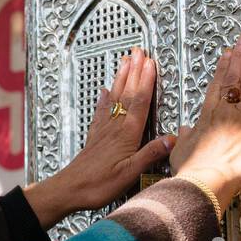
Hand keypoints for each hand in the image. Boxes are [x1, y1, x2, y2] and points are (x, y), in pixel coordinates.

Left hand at [24, 47, 172, 228]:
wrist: (69, 190)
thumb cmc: (97, 185)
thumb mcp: (129, 174)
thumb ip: (150, 155)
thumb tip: (172, 139)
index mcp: (126, 135)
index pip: (139, 102)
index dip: (146, 81)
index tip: (150, 62)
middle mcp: (114, 128)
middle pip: (127, 94)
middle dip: (134, 71)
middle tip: (138, 51)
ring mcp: (103, 131)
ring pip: (114, 98)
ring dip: (121, 78)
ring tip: (124, 61)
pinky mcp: (95, 137)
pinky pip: (101, 112)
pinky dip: (104, 99)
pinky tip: (104, 91)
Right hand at [167, 32, 240, 207]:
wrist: (205, 183)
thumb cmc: (191, 171)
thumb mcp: (180, 151)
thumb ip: (184, 137)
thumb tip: (184, 130)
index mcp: (207, 116)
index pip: (217, 84)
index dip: (225, 67)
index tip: (229, 53)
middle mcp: (226, 112)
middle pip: (235, 78)